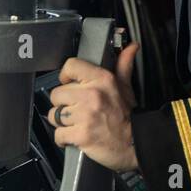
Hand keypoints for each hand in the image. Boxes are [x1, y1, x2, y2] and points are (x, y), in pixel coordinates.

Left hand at [47, 42, 139, 171]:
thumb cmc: (128, 116)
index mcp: (102, 80)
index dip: (66, 76)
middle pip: (57, 94)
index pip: (70, 66)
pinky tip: (74, 137)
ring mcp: (85, 116)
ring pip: (54, 115)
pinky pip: (58, 134)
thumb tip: (131, 47)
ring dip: (62, 122)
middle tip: (76, 109)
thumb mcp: (126, 87)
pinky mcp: (81, 135)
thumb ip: (123, 65)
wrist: (136, 143)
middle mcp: (92, 95)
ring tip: (76, 123)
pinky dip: (64, 138)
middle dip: (64, 103)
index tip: (68, 83)